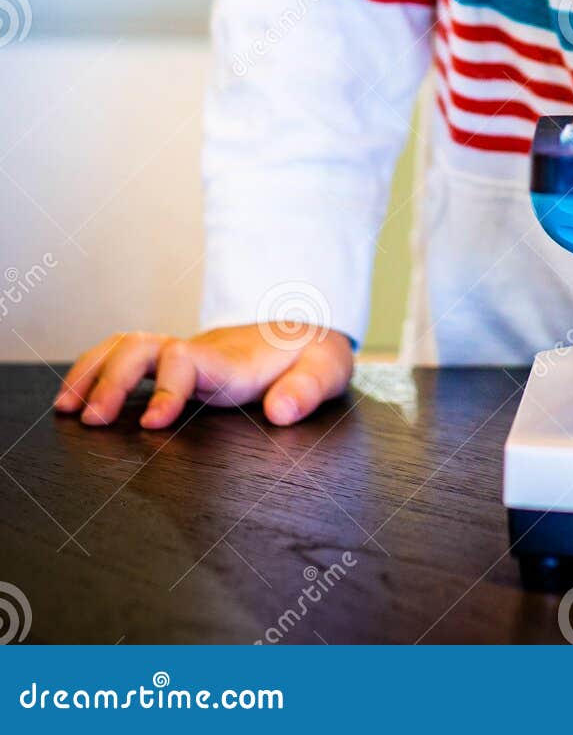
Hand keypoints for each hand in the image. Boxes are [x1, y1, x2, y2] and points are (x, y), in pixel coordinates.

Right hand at [53, 325, 353, 429]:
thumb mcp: (327, 369)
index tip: (152, 422)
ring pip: (128, 346)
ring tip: (68, 409)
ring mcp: (184, 355)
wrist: (307, 328)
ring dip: (94, 372)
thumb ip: (308, 389)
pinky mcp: (174, 362)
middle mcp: (201, 353)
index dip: (167, 387)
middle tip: (91, 420)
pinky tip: (76, 396)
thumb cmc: (312, 354)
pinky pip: (125, 354)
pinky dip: (95, 369)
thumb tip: (282, 411)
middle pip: (144, 348)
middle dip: (114, 380)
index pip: (189, 360)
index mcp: (233, 360)